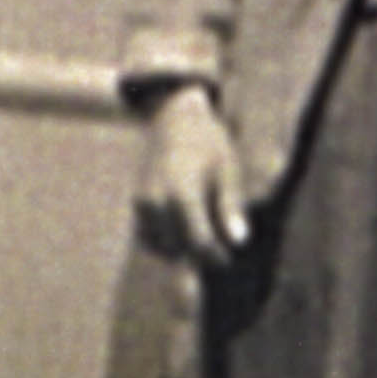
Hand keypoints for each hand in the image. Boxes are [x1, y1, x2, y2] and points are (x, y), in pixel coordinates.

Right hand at [134, 88, 252, 268]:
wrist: (174, 119)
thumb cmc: (208, 143)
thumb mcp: (227, 169)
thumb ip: (230, 206)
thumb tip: (239, 242)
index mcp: (182, 193)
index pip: (199, 241)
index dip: (215, 255)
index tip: (228, 258)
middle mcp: (157, 201)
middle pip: (180, 247)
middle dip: (200, 255)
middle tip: (219, 254)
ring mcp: (143, 203)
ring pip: (162, 246)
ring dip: (182, 251)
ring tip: (202, 241)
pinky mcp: (137, 204)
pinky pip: (148, 238)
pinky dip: (164, 243)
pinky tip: (183, 236)